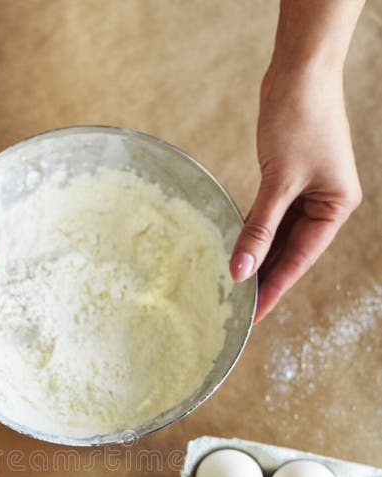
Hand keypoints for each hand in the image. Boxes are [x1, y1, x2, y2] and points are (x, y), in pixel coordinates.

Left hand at [230, 64, 361, 321]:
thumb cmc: (299, 119)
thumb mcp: (278, 181)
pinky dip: (253, 233)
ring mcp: (308, 192)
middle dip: (264, 278)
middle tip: (237, 309)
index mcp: (335, 207)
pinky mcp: (289, 180)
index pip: (300, 259)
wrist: (299, 70)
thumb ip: (259, 229)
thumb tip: (240, 271)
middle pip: (290, 252)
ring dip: (256, 258)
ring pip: (278, 236)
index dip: (275, 288)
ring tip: (232, 289)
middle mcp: (325, 204)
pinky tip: (235, 253)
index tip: (252, 316)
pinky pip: (269, 217)